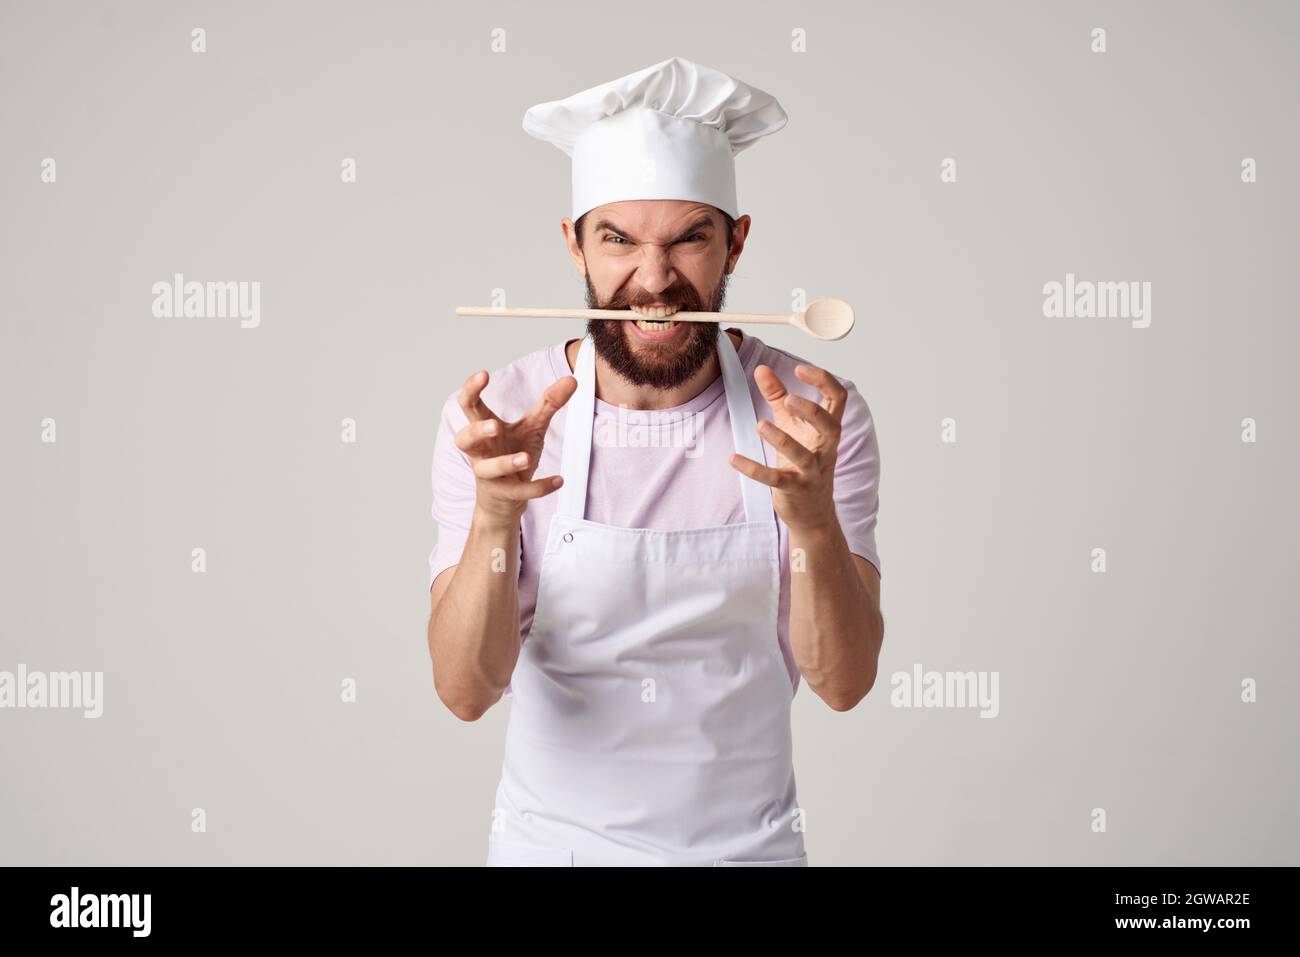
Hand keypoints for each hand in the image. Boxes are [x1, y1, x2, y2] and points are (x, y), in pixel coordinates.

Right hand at [455, 369, 577, 525]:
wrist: (504, 498)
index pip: (469, 406)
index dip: (471, 390)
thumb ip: (548, 403)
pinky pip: (518, 491)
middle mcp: (481, 451)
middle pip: (464, 439)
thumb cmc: (512, 453)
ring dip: (505, 463)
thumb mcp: (532, 426)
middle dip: (476, 432)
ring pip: (488, 469)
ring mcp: (490, 474)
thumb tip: (571, 380)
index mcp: (484, 428)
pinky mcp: (504, 493)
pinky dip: (538, 487)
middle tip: (495, 425)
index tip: (484, 374)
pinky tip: (558, 481)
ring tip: (525, 458)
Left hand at [729, 363, 845, 531]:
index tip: (800, 369)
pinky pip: (775, 479)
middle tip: (788, 400)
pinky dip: (754, 469)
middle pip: (830, 426)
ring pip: (803, 455)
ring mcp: (811, 471)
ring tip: (761, 425)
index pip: (837, 398)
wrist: (812, 511)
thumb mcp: (792, 425)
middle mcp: (825, 449)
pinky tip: (734, 458)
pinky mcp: (794, 489)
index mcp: (827, 429)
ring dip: (782, 439)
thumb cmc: (803, 461)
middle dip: (811, 411)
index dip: (823, 380)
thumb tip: (761, 369)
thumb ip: (777, 396)